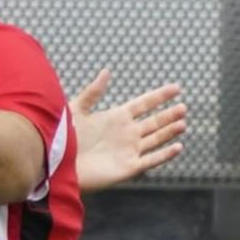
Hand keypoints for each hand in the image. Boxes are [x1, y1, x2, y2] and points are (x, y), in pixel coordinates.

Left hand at [70, 72, 186, 193]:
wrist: (56, 167)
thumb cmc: (61, 140)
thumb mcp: (76, 111)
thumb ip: (93, 92)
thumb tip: (106, 71)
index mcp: (115, 118)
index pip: (143, 104)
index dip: (159, 96)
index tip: (176, 87)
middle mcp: (125, 134)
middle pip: (153, 122)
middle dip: (169, 115)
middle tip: (183, 107)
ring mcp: (128, 151)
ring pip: (155, 139)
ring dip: (170, 132)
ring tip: (183, 123)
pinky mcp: (127, 168)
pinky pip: (151, 160)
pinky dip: (165, 155)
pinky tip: (178, 147)